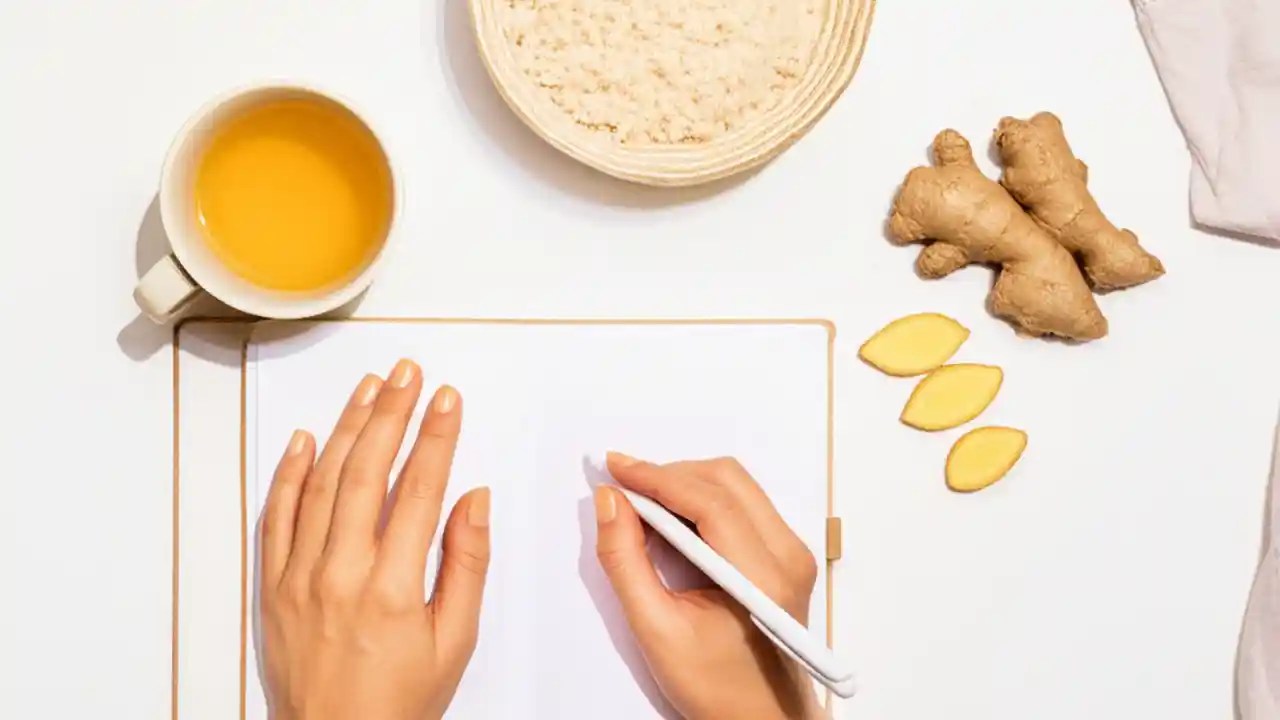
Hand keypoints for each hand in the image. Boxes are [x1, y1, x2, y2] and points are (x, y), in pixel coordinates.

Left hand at [260, 360, 489, 719]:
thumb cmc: (397, 702)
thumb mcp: (453, 641)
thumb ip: (466, 565)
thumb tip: (473, 502)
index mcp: (392, 587)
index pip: (419, 490)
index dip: (436, 437)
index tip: (447, 400)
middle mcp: (341, 573)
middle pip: (367, 471)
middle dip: (391, 413)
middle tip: (408, 373)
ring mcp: (301, 576)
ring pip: (321, 483)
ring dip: (346, 428)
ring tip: (368, 389)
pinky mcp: (274, 586)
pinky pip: (277, 516)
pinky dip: (289, 474)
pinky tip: (304, 440)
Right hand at [594, 453, 823, 719]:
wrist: (765, 717)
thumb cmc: (717, 687)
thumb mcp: (656, 630)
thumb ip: (626, 561)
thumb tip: (609, 501)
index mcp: (763, 578)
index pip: (708, 501)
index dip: (656, 476)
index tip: (614, 467)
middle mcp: (788, 555)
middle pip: (725, 479)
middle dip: (669, 474)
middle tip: (623, 486)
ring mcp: (793, 552)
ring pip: (735, 485)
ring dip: (685, 483)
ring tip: (643, 503)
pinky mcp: (788, 554)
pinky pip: (744, 502)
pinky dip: (703, 498)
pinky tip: (672, 519)